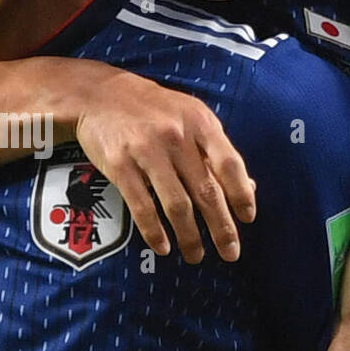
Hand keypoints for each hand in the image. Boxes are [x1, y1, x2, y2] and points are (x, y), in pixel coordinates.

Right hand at [75, 71, 254, 263]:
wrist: (100, 95)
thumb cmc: (153, 108)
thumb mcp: (191, 117)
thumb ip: (215, 150)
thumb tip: (247, 188)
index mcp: (199, 122)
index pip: (229, 164)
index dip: (242, 195)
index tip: (248, 219)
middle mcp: (176, 136)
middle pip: (206, 191)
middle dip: (221, 228)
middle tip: (231, 253)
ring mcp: (146, 151)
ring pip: (176, 205)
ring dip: (189, 236)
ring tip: (196, 255)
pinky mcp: (120, 165)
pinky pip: (142, 206)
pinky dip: (154, 231)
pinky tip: (163, 246)